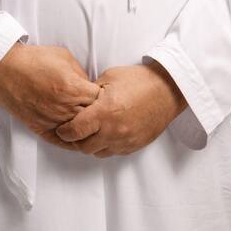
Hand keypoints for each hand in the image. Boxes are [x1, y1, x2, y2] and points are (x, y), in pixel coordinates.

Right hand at [0, 42, 100, 149]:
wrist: (5, 69)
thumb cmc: (34, 60)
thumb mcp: (66, 58)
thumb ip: (82, 74)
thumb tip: (91, 87)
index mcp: (74, 89)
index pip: (102, 101)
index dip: (106, 99)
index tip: (106, 97)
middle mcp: (64, 107)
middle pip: (93, 119)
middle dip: (99, 115)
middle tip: (102, 113)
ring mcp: (52, 120)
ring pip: (80, 133)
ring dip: (87, 129)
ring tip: (93, 126)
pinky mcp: (40, 128)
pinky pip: (62, 141)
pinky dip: (72, 141)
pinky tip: (78, 138)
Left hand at [53, 61, 187, 157]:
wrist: (168, 89)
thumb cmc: (139, 80)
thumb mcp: (109, 77)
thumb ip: (90, 93)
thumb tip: (78, 102)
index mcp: (104, 112)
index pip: (74, 131)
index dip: (64, 131)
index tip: (62, 128)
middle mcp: (113, 130)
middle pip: (83, 147)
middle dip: (76, 140)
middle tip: (75, 131)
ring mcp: (125, 140)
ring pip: (97, 153)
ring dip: (92, 144)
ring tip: (93, 132)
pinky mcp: (134, 145)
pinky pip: (113, 152)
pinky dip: (107, 145)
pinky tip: (108, 133)